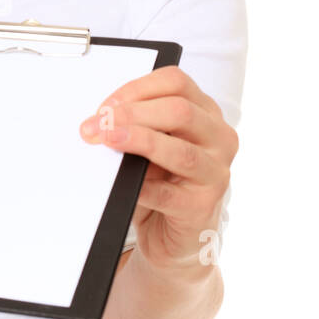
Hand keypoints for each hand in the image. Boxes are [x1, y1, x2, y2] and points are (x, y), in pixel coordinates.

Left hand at [79, 66, 238, 271]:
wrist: (177, 236)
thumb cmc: (162, 181)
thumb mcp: (152, 145)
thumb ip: (138, 128)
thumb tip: (101, 121)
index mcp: (206, 113)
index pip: (176, 82)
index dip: (137, 89)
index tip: (106, 105)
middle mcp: (219, 138)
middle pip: (180, 111)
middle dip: (133, 114)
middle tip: (99, 123)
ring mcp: (215, 173)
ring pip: (180, 151)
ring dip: (139, 141)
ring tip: (109, 141)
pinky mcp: (202, 206)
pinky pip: (168, 194)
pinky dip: (142, 187)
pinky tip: (123, 184)